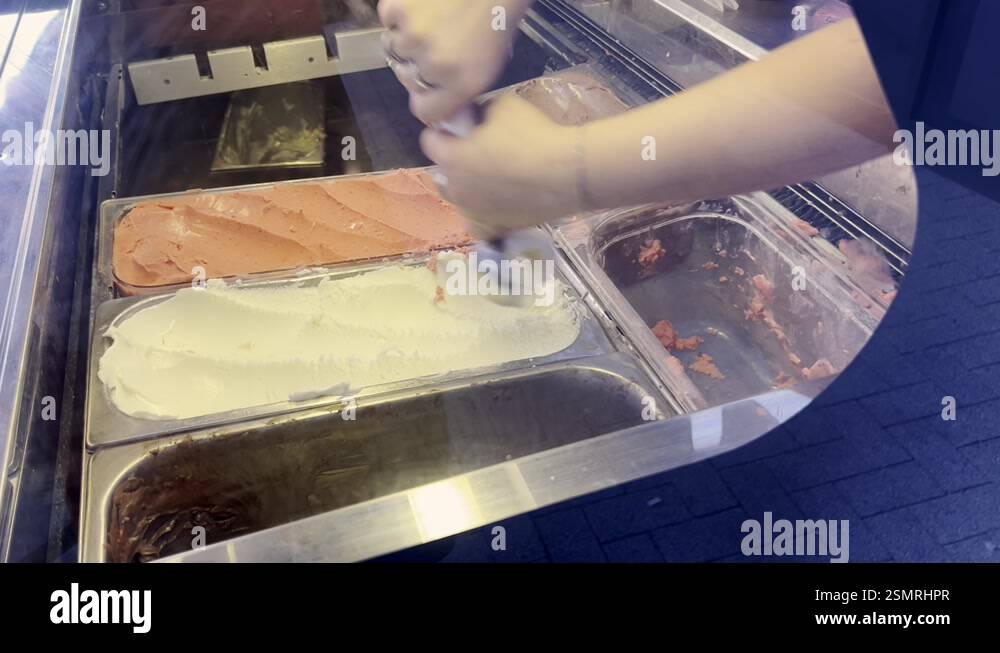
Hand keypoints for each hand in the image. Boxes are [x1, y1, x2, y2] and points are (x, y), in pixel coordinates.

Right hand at [378, 0, 530, 123]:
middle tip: (435, 41)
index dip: (425, 99)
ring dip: (408, 35)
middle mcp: (434, 65)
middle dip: (417, 64)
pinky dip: (400, 12)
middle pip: (406, 78)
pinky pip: (388, 18)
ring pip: (395, 47)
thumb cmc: (496, 14)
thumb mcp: (491, 63)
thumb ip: (460, 89)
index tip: (427, 90)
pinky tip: (423, 4)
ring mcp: (413, 37)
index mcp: (462, 84)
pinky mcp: (397, 9)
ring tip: (432, 19)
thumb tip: (436, 103)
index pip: (425, 110)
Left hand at [420, 95, 580, 234]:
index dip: (443, 131)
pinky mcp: (497, 226)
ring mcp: (477, 212)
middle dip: (451, 162)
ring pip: (459, 199)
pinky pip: (479, 225)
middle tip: (476, 151)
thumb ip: (479, 111)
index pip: (429, 141)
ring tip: (487, 177)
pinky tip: (493, 203)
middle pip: (441, 175)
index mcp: (452, 158)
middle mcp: (458, 189)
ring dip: (466, 187)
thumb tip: (475, 117)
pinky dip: (481, 214)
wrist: (568, 172)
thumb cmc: (533, 135)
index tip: (458, 127)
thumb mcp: (502, 105)